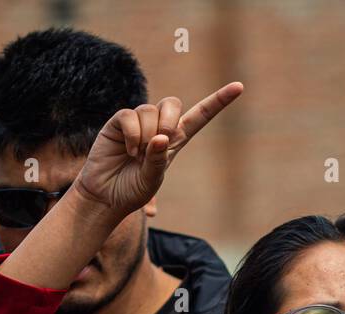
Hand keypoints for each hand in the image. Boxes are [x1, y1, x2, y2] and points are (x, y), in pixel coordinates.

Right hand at [73, 82, 243, 219]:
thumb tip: (160, 137)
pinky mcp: (118, 122)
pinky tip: (126, 150)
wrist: (105, 196)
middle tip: (158, 144)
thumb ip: (157, 161)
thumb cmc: (131, 191)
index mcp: (175, 141)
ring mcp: (138, 122)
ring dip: (145, 136)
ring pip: (149, 110)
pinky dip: (131, 134)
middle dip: (168, 121)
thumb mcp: (151, 181)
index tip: (239, 87)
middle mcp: (158, 127)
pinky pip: (129, 116)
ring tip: (135, 155)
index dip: (218, 101)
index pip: (200, 116)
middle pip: (173, 103)